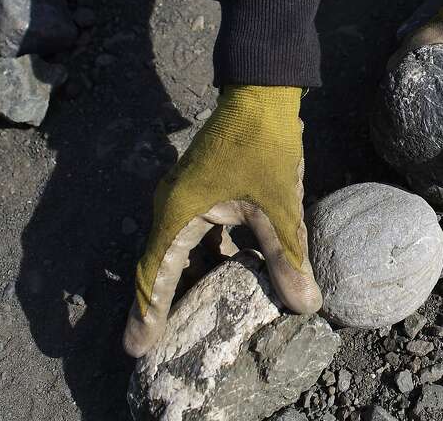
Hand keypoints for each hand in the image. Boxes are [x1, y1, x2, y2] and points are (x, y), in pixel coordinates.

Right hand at [123, 85, 321, 357]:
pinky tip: (229, 281)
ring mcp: (184, 199)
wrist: (262, 93)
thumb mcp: (279, 207)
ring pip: (181, 252)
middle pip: (161, 267)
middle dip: (163, 307)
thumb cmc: (265, 146)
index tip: (137, 350)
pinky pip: (196, 237)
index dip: (146, 313)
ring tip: (193, 323)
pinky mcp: (201, 193)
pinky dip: (207, 261)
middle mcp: (172, 208)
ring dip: (187, 284)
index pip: (154, 274)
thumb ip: (287, 258)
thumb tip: (305, 306)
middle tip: (161, 348)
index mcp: (179, 213)